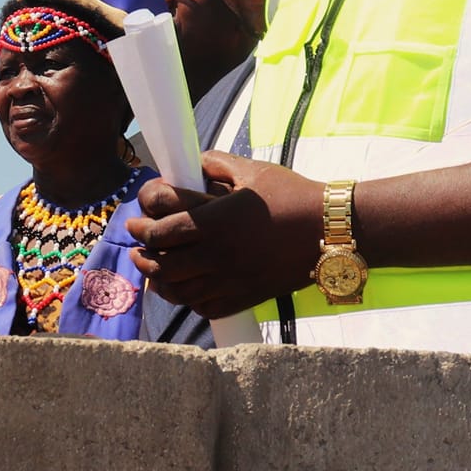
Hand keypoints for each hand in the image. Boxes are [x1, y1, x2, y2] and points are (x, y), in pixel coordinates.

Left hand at [125, 151, 325, 318]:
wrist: (333, 231)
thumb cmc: (293, 196)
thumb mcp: (252, 170)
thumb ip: (214, 164)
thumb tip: (190, 164)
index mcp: (214, 220)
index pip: (158, 227)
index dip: (141, 219)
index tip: (138, 213)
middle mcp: (218, 254)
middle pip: (160, 261)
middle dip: (141, 250)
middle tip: (137, 242)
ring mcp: (230, 280)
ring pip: (177, 290)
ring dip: (157, 278)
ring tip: (152, 267)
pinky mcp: (245, 297)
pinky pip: (204, 307)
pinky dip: (187, 299)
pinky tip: (185, 286)